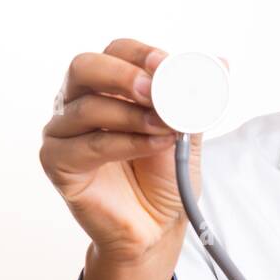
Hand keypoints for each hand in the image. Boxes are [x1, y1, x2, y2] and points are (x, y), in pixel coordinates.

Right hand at [39, 38, 202, 265]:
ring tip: (166, 128)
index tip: (167, 65)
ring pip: (88, 108)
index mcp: (106, 87)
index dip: (140, 54)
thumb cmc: (163, 178)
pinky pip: (89, 145)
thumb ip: (194, 100)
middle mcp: (77, 103)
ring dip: (133, 115)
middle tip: (154, 89)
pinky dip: (125, 143)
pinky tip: (153, 146)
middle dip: (123, 74)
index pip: (115, 52)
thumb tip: (221, 64)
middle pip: (85, 67)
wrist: (155, 227)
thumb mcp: (185, 134)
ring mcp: (62, 132)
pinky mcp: (57, 163)